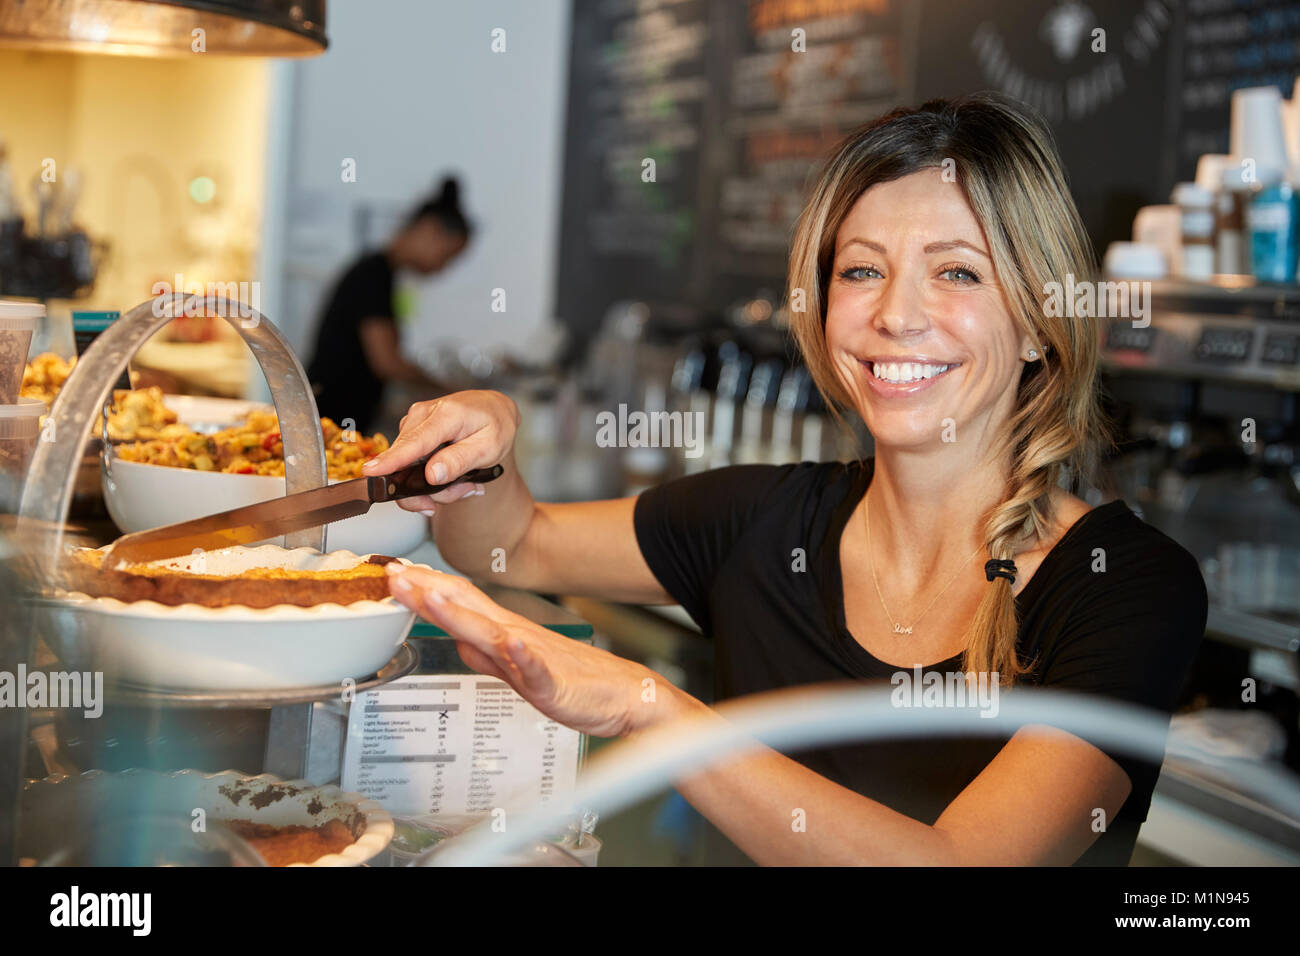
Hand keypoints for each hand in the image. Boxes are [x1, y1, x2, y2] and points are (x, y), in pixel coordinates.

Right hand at [361, 390, 518, 511]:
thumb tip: (432, 474)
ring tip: (464, 481)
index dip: (392, 460)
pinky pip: (410, 462)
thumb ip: (460, 461)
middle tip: (464, 491)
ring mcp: (414, 421)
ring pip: (408, 467)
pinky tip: (450, 472)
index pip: (415, 442)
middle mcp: (423, 414)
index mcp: (447, 414)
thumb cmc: (494, 426)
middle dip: (430, 489)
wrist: (493, 410)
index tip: (371, 472)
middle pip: (407, 462)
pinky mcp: (411, 430)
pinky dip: (429, 475)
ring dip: (434, 484)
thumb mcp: (490, 447)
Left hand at [386, 564, 681, 737]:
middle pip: (466, 608)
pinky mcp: (555, 683)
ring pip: (492, 633)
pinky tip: (512, 644)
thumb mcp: (518, 668)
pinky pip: (537, 668)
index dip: (424, 588)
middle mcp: (515, 638)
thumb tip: (455, 640)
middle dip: (428, 591)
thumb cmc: (577, 681)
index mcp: (506, 634)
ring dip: (461, 614)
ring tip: (433, 596)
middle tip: (394, 573)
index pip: (459, 603)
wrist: (625, 696)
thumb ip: (485, 654)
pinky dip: (523, 655)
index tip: (393, 572)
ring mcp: (533, 659)